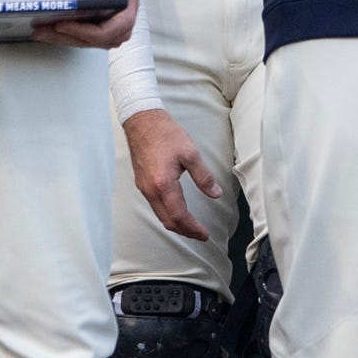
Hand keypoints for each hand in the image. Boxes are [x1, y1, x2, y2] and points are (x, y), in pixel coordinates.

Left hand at [37, 0, 140, 48]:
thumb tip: (103, 5)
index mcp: (125, 21)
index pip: (100, 34)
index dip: (78, 31)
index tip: (59, 24)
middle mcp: (119, 33)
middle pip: (87, 41)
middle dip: (62, 36)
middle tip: (41, 30)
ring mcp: (109, 36)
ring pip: (82, 43)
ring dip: (60, 38)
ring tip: (40, 32)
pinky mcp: (99, 35)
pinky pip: (81, 39)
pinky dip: (64, 36)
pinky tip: (49, 32)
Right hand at [121, 107, 220, 240]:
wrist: (142, 122)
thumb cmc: (165, 134)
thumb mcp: (191, 153)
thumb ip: (203, 176)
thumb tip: (215, 193)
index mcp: (163, 184)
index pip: (179, 215)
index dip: (193, 228)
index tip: (204, 234)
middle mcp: (150, 190)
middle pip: (167, 220)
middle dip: (185, 231)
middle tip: (200, 235)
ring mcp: (144, 187)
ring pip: (160, 215)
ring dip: (175, 224)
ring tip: (191, 227)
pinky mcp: (142, 183)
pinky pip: (155, 206)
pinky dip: (167, 214)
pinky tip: (176, 212)